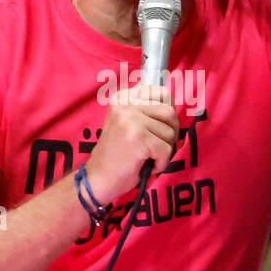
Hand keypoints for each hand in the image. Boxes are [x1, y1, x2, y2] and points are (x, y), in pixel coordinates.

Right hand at [85, 85, 180, 200]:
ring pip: (170, 132)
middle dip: (169, 133)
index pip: (162, 92)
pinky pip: (166, 149)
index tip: (157, 128)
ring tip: (146, 156)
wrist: (98, 178)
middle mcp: (126, 103)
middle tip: (155, 146)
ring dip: (164, 149)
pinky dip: (161, 163)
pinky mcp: (138, 137)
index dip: (167, 114)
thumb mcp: (127, 122)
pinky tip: (146, 165)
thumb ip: (145, 110)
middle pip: (170, 112)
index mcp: (124, 97)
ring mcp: (132, 119)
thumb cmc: (118, 154)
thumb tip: (173, 104)